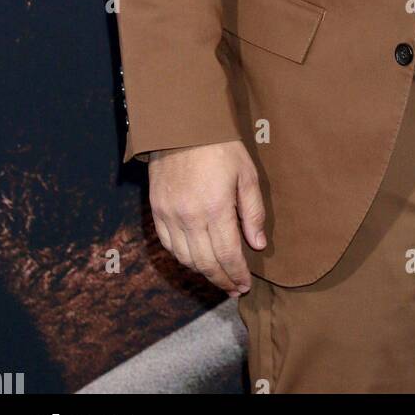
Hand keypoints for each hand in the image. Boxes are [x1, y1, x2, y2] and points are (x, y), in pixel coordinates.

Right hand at [148, 140, 265, 295]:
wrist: (182, 125)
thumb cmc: (220, 146)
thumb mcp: (246, 173)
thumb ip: (252, 211)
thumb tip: (257, 244)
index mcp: (215, 209)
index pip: (227, 255)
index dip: (237, 274)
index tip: (245, 285)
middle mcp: (189, 217)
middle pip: (205, 263)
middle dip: (221, 280)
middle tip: (234, 289)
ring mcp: (169, 215)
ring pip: (185, 258)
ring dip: (202, 272)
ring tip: (217, 277)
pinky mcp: (156, 209)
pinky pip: (167, 244)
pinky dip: (182, 257)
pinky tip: (194, 260)